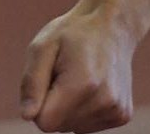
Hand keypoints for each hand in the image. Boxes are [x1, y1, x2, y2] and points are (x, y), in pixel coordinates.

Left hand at [19, 4, 136, 131]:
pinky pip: (88, 126)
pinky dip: (84, 110)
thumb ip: (32, 83)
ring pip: (73, 127)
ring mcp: (116, 110)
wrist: (112, 26)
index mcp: (82, 84)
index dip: (39, 103)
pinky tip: (92, 87)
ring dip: (69, 108)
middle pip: (59, 127)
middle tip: (65, 75)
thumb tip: (27, 115)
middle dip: (54, 105)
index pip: (45, 122)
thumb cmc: (72, 34)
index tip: (48, 78)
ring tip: (79, 79)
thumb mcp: (42, 47)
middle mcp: (104, 101)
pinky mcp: (122, 115)